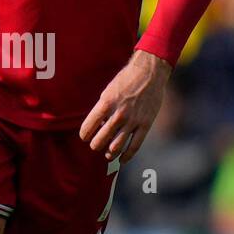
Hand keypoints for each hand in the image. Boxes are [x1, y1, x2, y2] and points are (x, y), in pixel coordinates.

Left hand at [79, 49, 171, 164]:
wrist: (149, 73)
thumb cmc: (126, 81)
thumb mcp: (108, 92)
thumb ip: (102, 110)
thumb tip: (97, 127)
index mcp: (106, 104)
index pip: (88, 128)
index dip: (84, 135)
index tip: (85, 137)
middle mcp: (118, 114)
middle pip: (100, 140)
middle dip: (96, 145)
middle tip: (96, 144)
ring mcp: (132, 121)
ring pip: (116, 147)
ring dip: (109, 153)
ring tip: (108, 153)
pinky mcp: (145, 125)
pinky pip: (134, 146)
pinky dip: (127, 156)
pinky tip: (122, 159)